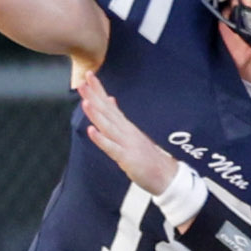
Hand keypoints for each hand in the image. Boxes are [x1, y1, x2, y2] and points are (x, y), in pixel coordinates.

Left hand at [77, 74, 178, 196]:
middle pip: (107, 111)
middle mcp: (126, 131)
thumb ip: (119, 118)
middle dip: (94, 96)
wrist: (167, 176)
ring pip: (108, 126)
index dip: (98, 90)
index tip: (88, 75)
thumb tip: (110, 100)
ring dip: (96, 114)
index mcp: (126, 126)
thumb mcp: (132, 133)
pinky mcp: (127, 158)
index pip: (109, 105)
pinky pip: (112, 148)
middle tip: (83, 80)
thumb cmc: (148, 156)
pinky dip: (101, 139)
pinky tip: (91, 131)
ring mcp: (127, 143)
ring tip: (85, 101)